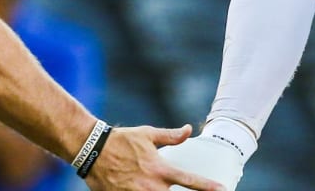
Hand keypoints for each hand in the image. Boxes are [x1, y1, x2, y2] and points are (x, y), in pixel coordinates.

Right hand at [83, 124, 223, 190]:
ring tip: (161, 189)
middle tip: (188, 190)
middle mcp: (151, 186)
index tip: (223, 190)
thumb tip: (188, 129)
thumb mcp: (148, 134)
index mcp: (160, 169)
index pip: (190, 179)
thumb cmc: (122, 140)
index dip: (208, 186)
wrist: (91, 150)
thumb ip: (170, 136)